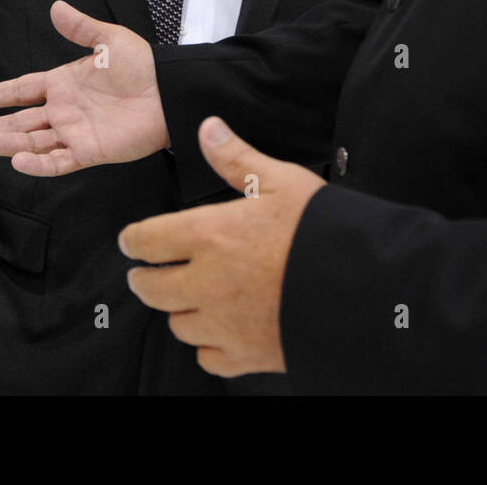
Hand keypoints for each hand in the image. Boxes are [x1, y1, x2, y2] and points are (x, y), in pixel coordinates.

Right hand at [0, 0, 168, 174]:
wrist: (169, 92)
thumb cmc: (143, 65)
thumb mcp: (109, 40)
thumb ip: (80, 28)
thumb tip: (56, 6)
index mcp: (64, 83)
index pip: (22, 90)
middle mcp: (64, 110)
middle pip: (20, 121)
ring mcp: (75, 132)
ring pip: (33, 142)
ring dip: (8, 143)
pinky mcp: (89, 151)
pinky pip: (58, 162)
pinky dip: (38, 165)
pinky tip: (18, 160)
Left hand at [122, 117, 324, 377]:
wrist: (357, 286)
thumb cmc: (320, 229)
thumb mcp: (281, 180)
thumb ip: (238, 158)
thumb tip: (207, 129)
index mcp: (211, 235)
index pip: (148, 239)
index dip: (132, 240)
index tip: (129, 242)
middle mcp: (206, 283)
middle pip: (151, 288)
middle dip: (144, 278)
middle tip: (146, 272)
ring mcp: (222, 324)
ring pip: (177, 324)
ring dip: (178, 309)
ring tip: (189, 297)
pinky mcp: (244, 355)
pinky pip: (207, 357)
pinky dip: (207, 345)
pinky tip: (219, 329)